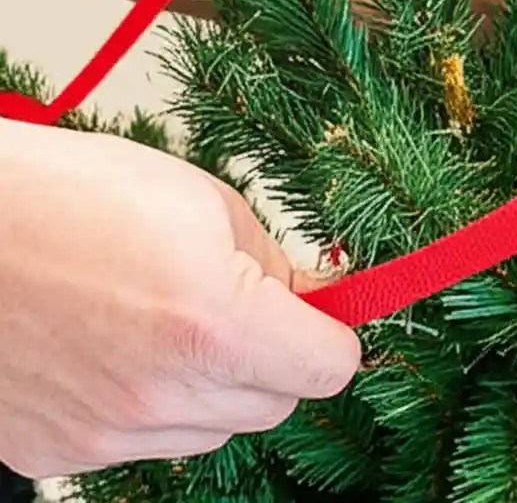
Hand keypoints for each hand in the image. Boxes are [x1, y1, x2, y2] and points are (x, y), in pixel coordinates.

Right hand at [0, 120, 359, 478]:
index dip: (329, 336)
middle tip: (233, 307)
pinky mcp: (58, 451)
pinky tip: (110, 351)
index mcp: (214, 322)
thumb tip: (316, 301)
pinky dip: (146, 407)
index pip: (329, 368)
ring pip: (213, 430)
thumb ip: (275, 264)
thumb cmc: (62, 195)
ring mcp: (106, 432)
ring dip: (210, 387)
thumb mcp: (201, 201)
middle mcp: (162, 393)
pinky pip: (144, 443)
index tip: (317, 317)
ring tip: (156, 322)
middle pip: (276, 405)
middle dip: (272, 360)